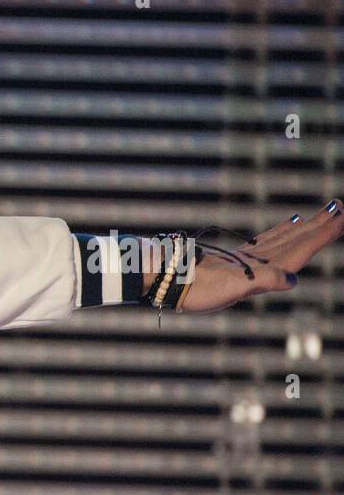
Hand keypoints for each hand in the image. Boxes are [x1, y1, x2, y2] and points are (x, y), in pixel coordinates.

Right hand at [174, 198, 342, 313]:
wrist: (167, 283)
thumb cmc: (197, 288)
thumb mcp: (231, 286)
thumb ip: (263, 280)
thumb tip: (292, 281)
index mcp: (265, 271)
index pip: (301, 248)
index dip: (324, 233)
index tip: (342, 216)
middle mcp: (263, 265)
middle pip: (300, 242)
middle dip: (323, 226)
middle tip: (341, 206)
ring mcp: (252, 260)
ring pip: (288, 239)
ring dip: (310, 227)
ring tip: (329, 211)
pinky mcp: (239, 257)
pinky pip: (270, 239)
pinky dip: (285, 230)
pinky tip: (293, 222)